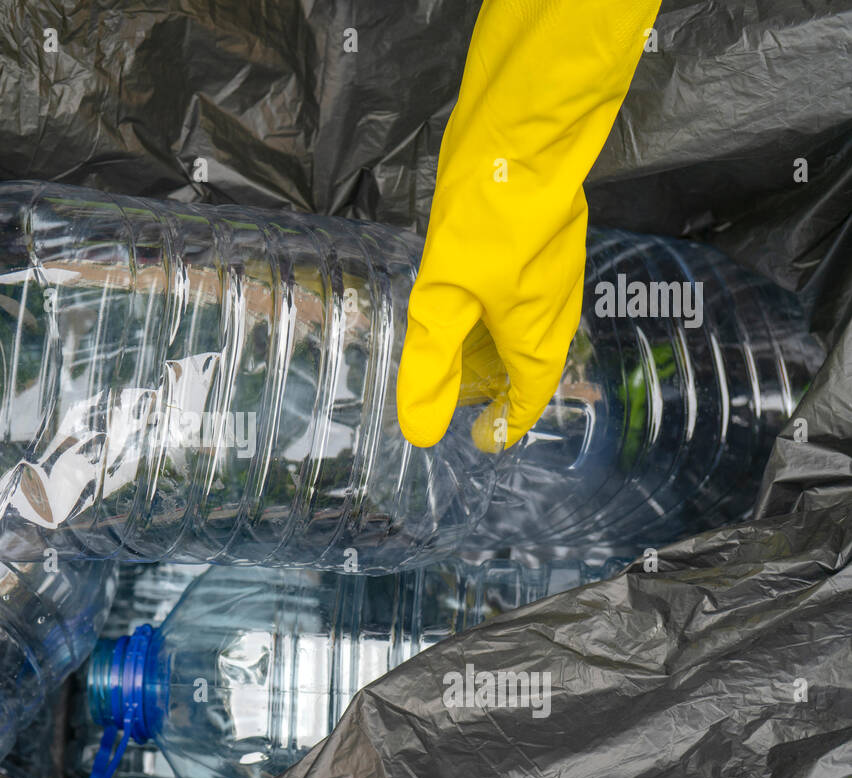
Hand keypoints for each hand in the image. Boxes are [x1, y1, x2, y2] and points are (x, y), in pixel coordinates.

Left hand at [398, 0, 660, 450]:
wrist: (522, 139)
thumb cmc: (486, 222)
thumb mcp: (443, 301)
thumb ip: (431, 366)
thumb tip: (421, 433)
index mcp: (537, 335)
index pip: (528, 398)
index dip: (505, 424)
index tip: (482, 440)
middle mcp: (553, 311)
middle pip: (527, 366)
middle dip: (493, 387)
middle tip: (456, 399)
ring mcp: (550, 274)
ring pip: (524, 330)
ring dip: (492, 350)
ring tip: (454, 356)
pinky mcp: (540, 244)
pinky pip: (521, 298)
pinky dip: (494, 315)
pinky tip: (465, 303)